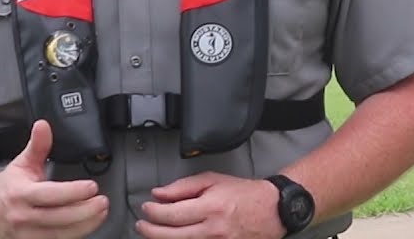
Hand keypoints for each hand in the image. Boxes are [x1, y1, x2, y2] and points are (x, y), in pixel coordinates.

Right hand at [0, 120, 108, 238]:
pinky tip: (88, 225)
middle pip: (58, 218)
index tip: (92, 186)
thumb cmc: (8, 186)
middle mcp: (22, 216)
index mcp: (20, 194)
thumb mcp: (22, 162)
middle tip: (102, 201)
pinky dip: (74, 234)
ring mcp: (25, 235)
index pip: (49, 195)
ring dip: (84, 225)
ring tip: (101, 213)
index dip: (72, 192)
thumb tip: (44, 126)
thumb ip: (37, 145)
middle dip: (85, 211)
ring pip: (59, 234)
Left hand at [137, 172, 283, 238]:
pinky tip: (175, 238)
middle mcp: (214, 230)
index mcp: (211, 207)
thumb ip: (183, 187)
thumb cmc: (243, 193)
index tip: (146, 208)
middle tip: (141, 225)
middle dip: (151, 231)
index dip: (154, 212)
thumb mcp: (212, 180)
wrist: (272, 210)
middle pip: (172, 236)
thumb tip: (159, 194)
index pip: (173, 214)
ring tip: (155, 233)